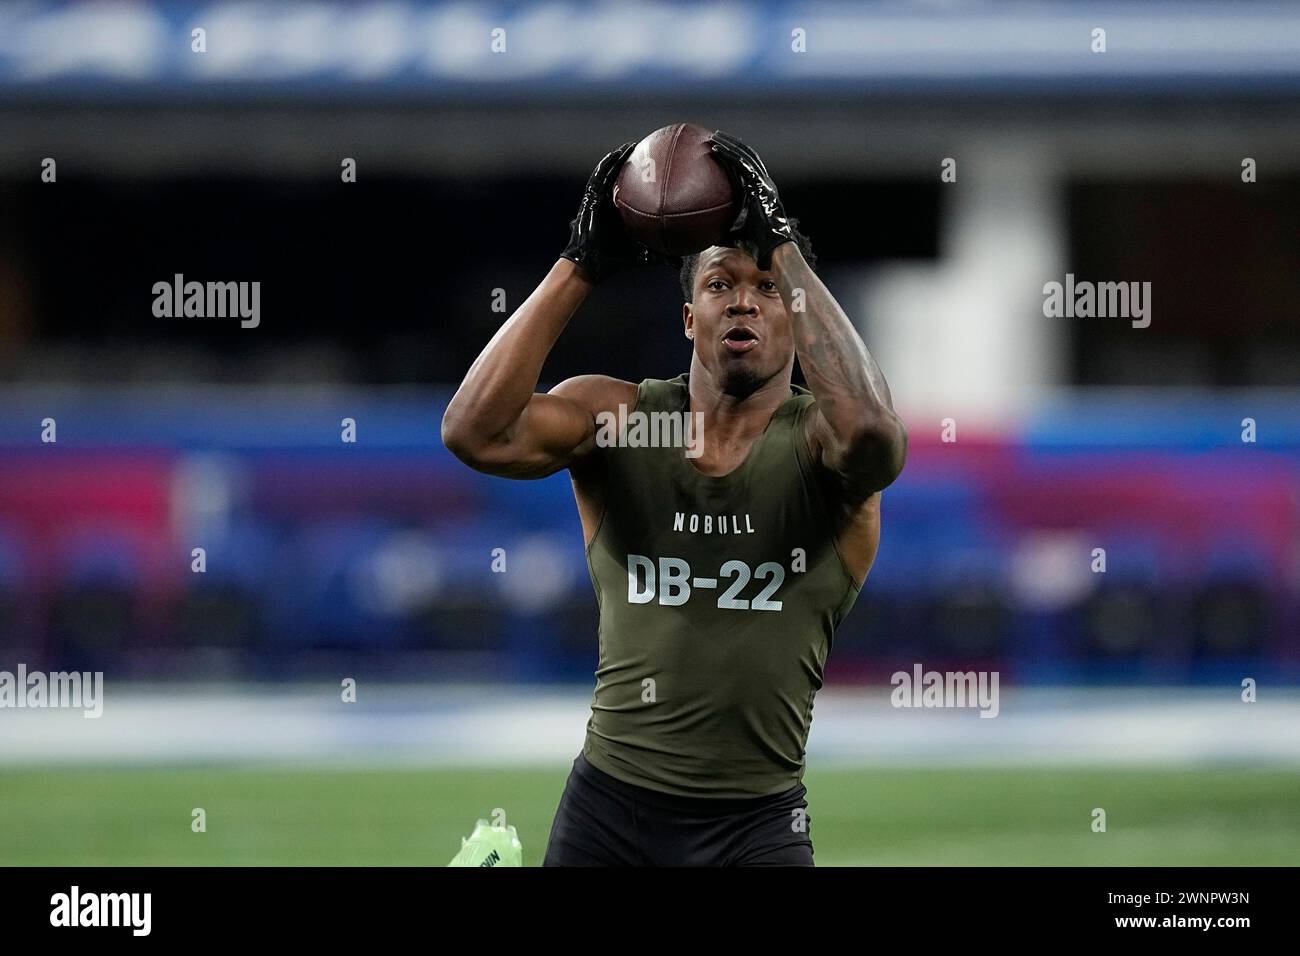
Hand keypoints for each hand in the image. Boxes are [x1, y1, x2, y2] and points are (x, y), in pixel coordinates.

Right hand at [560, 142, 678, 283]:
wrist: (592, 264)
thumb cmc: (615, 260)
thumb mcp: (642, 256)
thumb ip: (660, 256)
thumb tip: (680, 263)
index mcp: (624, 213)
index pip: (638, 193)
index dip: (647, 181)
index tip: (662, 170)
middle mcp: (612, 203)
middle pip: (626, 179)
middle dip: (637, 165)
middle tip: (651, 150)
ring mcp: (601, 200)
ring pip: (611, 174)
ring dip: (620, 159)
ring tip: (632, 146)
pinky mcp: (590, 199)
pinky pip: (598, 178)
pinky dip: (605, 166)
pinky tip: (614, 155)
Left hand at [707, 130, 796, 269]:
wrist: (773, 247)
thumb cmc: (759, 244)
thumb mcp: (739, 234)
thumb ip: (726, 231)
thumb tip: (708, 237)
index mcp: (762, 191)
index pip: (749, 167)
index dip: (738, 156)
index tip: (723, 149)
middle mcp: (764, 184)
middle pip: (748, 157)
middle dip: (733, 145)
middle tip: (715, 137)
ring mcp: (764, 184)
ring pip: (745, 157)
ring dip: (729, 145)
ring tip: (714, 137)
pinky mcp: (760, 186)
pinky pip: (743, 166)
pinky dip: (730, 156)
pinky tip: (717, 150)